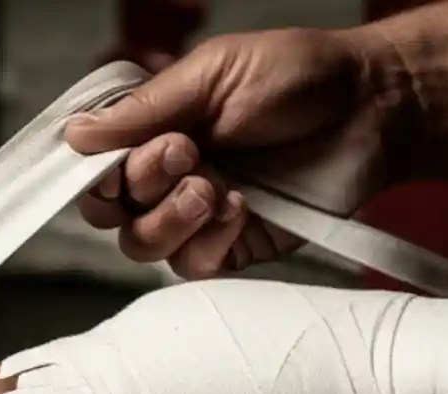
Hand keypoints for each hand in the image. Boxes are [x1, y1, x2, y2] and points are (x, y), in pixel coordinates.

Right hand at [67, 28, 413, 278]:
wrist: (372, 107)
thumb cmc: (297, 76)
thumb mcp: (212, 73)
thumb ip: (145, 109)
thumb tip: (75, 134)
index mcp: (154, 130)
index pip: (93, 169)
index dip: (92, 173)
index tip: (112, 157)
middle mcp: (168, 177)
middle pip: (110, 214)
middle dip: (138, 187)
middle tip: (184, 153)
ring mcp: (199, 216)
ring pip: (144, 245)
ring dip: (170, 217)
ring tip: (213, 186)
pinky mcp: (235, 246)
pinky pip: (194, 266)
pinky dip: (209, 240)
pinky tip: (241, 207)